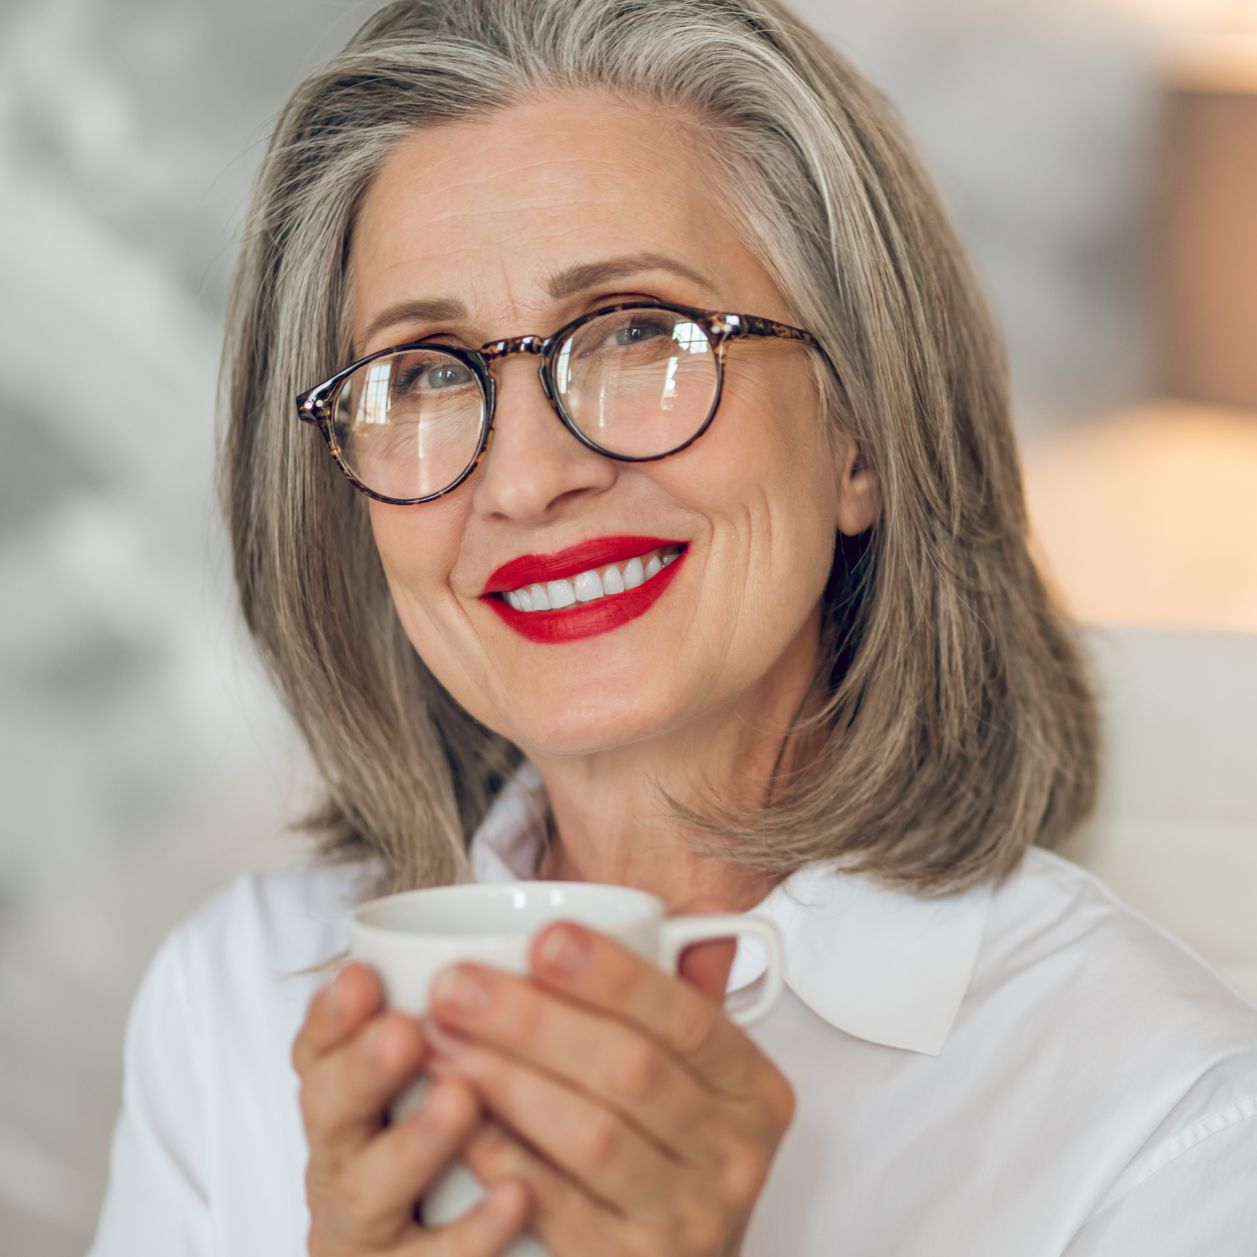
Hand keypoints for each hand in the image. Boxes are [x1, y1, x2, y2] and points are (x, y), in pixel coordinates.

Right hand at [291, 961, 532, 1255]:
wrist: (412, 1252)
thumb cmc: (434, 1150)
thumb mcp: (424, 1070)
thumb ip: (447, 1011)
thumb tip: (514, 933)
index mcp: (341, 1099)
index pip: (317, 1051)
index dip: (332, 1017)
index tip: (360, 978)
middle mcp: (342, 1159)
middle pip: (330, 1114)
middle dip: (362, 1070)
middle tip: (402, 1032)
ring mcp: (366, 1228)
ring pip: (370, 1190)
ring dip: (415, 1142)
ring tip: (461, 1100)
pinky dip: (472, 1234)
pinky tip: (517, 1196)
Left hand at [421, 908, 796, 1255]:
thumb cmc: (668, 1143)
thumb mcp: (693, 1069)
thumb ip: (687, 991)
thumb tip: (691, 910)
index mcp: (754, 1087)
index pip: (688, 1016)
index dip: (614, 975)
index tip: (542, 938)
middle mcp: (735, 1156)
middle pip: (631, 1071)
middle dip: (534, 1021)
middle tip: (456, 986)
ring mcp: (691, 1221)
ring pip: (592, 1137)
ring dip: (506, 1082)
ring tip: (440, 1041)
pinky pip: (559, 1210)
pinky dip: (503, 1158)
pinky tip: (457, 1116)